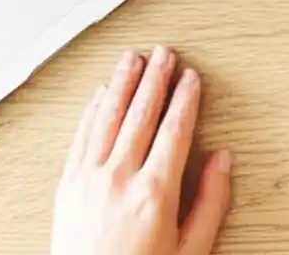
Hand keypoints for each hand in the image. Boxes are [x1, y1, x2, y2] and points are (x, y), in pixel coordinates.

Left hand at [51, 47, 232, 254]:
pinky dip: (92, 109)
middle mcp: (118, 180)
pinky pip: (81, 136)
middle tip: (165, 54)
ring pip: (107, 117)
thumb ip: (211, 202)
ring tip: (132, 59)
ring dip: (122, 83)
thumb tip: (223, 161)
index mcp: (154, 193)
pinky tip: (100, 94)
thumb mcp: (191, 251)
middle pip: (140, 114)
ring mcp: (88, 181)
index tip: (192, 78)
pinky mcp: (66, 187)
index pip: (174, 130)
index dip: (185, 99)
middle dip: (155, 79)